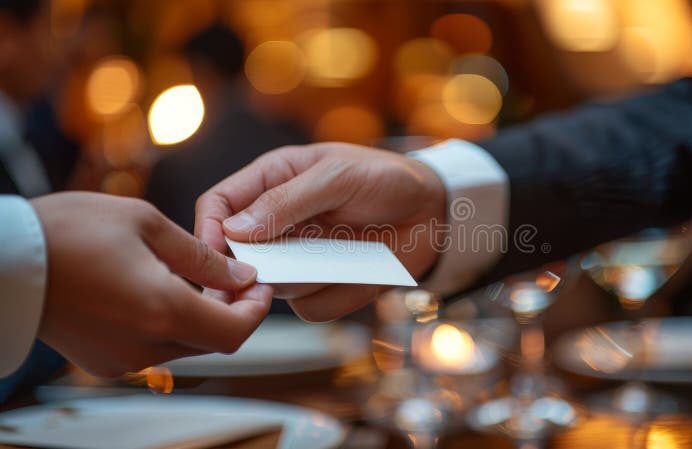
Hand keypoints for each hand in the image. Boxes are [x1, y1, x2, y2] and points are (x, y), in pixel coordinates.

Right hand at [31, 192, 271, 376]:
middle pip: (213, 341)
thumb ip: (201, 257)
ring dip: (201, 318)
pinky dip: (170, 326)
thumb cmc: (67, 232)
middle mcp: (145, 346)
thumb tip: (241, 275)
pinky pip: (154, 350)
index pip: (235, 332)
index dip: (257, 310)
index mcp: (162, 311)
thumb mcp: (146, 225)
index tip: (261, 285)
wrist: (3, 262)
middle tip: (233, 276)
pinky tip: (160, 291)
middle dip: (231, 311)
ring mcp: (122, 359)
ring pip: (185, 346)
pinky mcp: (103, 361)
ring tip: (196, 277)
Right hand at [196, 143, 446, 321]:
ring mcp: (298, 258)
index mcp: (271, 181)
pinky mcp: (322, 286)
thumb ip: (288, 200)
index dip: (207, 229)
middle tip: (280, 267)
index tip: (215, 254)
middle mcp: (277, 224)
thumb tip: (234, 230)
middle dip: (251, 269)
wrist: (434, 213)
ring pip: (273, 288)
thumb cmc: (387, 179)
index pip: (218, 203)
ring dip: (306, 278)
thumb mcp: (339, 176)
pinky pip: (311, 307)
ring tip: (345, 250)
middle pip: (235, 257)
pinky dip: (338, 295)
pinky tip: (361, 271)